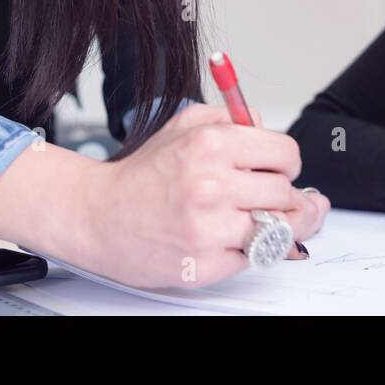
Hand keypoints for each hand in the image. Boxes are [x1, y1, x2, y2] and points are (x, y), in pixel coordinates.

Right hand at [71, 103, 329, 287]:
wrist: (98, 216)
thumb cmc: (143, 173)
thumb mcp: (186, 126)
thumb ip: (233, 119)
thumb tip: (268, 130)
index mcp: (212, 145)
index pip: (286, 153)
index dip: (286, 163)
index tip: (277, 170)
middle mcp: (211, 185)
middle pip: (286, 194)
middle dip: (280, 196)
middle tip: (261, 197)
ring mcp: (208, 229)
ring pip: (277, 230)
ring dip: (269, 226)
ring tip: (248, 218)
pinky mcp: (204, 265)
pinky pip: (250, 258)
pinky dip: (241, 250)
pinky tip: (221, 239)